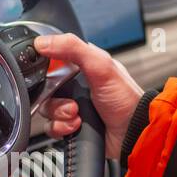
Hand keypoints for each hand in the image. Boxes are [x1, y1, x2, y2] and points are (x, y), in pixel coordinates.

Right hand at [34, 33, 142, 158]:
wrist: (133, 134)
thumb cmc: (126, 99)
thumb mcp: (100, 66)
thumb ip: (72, 48)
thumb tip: (43, 42)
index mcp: (82, 65)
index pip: (53, 58)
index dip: (45, 65)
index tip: (46, 72)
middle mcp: (76, 85)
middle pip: (45, 87)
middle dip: (54, 97)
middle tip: (71, 101)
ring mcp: (72, 106)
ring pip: (47, 109)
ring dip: (59, 113)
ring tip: (76, 114)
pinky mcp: (70, 125)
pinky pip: (52, 126)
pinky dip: (62, 127)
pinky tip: (77, 125)